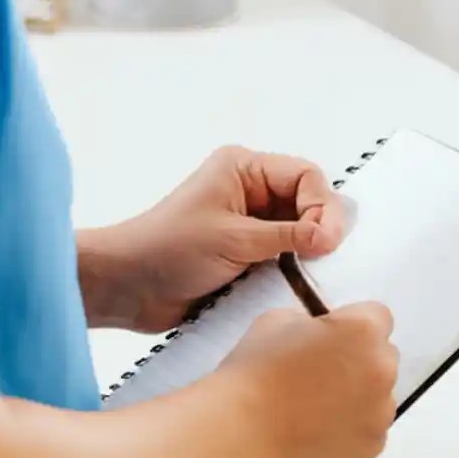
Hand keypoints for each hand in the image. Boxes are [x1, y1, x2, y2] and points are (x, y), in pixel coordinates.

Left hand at [79, 146, 346, 331]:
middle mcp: (252, 190)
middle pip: (310, 202)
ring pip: (303, 230)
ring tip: (310, 271)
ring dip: (309, 251)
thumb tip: (331, 238)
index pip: (306, 177)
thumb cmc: (166, 251)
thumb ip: (288, 236)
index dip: (321, 206)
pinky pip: (289, 255)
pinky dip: (297, 268)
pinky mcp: (251, 252)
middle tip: (325, 256)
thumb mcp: (234, 239)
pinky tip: (298, 280)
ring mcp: (252, 223)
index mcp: (244, 169)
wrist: (127, 288)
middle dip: (320, 227)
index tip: (324, 240)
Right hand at [219, 302, 399, 457]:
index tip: (328, 340)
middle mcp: (384, 368)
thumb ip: (314, 324)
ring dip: (359, 397)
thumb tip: (321, 337)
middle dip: (360, 360)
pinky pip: (369, 430)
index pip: (377, 316)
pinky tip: (317, 434)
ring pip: (379, 396)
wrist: (238, 432)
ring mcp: (381, 411)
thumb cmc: (254, 370)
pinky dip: (351, 430)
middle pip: (383, 356)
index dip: (351, 326)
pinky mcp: (373, 446)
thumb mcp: (278, 321)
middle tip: (319, 376)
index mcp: (364, 331)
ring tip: (315, 411)